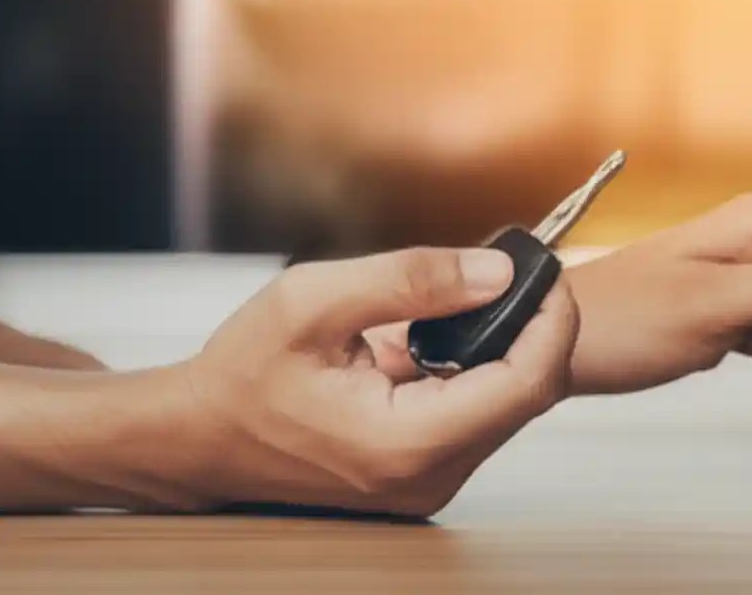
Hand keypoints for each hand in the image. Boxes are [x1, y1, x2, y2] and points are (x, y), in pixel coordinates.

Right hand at [179, 248, 577, 515]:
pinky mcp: (422, 473)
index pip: (528, 383)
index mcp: (408, 442)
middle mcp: (430, 476)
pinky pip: (477, 414)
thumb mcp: (314, 301)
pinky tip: (442, 333)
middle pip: (529, 395)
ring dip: (504, 345)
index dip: (554, 319)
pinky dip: (475, 367)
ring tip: (471, 294)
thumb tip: (498, 272)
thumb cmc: (242, 374)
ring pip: (508, 405)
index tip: (549, 270)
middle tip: (520, 269)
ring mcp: (428, 482)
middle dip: (535, 326)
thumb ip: (412, 281)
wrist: (197, 439)